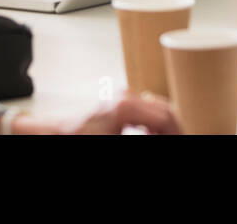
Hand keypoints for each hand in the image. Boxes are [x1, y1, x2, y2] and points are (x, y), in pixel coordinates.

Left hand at [11, 94, 181, 134]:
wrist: (52, 133)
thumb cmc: (77, 136)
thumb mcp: (116, 141)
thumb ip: (145, 136)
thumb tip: (160, 133)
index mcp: (126, 106)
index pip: (167, 116)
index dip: (179, 131)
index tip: (184, 138)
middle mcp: (124, 96)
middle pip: (164, 109)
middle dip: (174, 128)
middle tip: (179, 137)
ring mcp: (119, 97)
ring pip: (155, 108)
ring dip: (163, 126)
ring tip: (164, 137)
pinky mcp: (114, 103)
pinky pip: (143, 109)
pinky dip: (152, 123)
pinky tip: (150, 135)